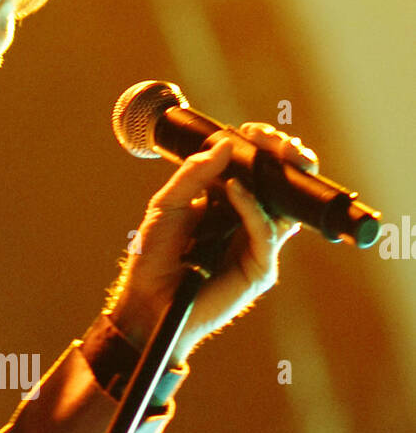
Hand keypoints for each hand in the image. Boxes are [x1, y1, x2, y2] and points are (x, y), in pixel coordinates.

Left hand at [109, 124, 318, 363]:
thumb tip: (226, 144)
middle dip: (284, 156)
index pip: (257, 170)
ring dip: (280, 176)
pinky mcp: (259, 268)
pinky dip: (253, 208)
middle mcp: (247, 222)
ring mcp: (256, 245)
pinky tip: (236, 190)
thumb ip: (194, 174)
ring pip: (285, 208)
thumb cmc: (154, 257)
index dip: (262, 148)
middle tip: (275, 140)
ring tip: (269, 153)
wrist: (147, 301)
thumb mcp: (167, 205)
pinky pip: (265, 233)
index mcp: (228, 203)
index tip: (254, 131)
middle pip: (281, 185)